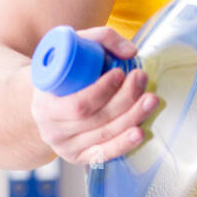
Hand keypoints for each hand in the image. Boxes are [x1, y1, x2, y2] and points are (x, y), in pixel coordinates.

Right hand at [29, 26, 155, 164]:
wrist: (48, 102)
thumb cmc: (66, 72)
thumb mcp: (74, 47)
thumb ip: (102, 39)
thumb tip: (130, 53)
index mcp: (45, 104)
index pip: (78, 104)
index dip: (102, 90)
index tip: (120, 72)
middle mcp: (52, 130)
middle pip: (96, 119)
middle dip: (125, 100)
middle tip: (141, 78)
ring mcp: (65, 147)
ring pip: (104, 135)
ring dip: (132, 118)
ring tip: (151, 99)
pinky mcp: (78, 158)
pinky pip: (103, 155)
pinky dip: (123, 145)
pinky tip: (139, 133)